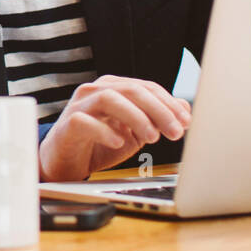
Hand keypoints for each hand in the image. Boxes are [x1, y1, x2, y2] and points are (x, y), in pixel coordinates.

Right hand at [39, 76, 190, 181]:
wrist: (64, 162)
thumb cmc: (98, 144)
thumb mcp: (135, 133)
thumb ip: (156, 119)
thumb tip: (184, 109)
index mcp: (114, 88)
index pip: (146, 87)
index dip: (169, 104)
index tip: (186, 122)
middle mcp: (96, 91)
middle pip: (131, 90)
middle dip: (159, 110)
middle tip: (176, 132)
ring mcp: (79, 105)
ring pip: (109, 99)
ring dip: (136, 117)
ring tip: (152, 137)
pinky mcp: (66, 124)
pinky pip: (85, 121)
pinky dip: (105, 131)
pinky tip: (119, 143)